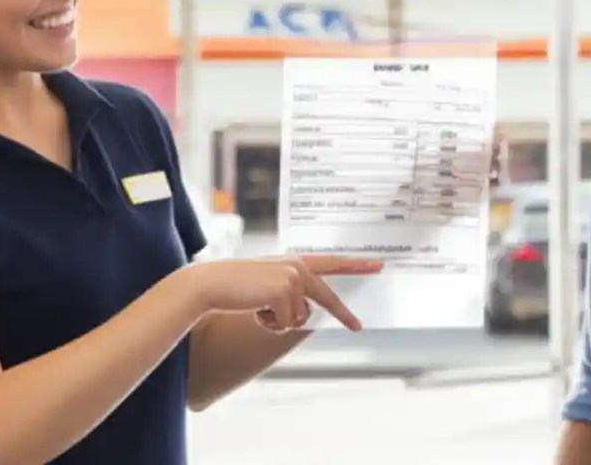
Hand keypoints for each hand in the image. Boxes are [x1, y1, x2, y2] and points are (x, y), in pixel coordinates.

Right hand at [188, 255, 383, 332]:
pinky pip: (287, 323)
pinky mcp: (285, 290)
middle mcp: (298, 266)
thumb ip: (290, 290)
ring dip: (280, 322)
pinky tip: (255, 310)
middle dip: (344, 315)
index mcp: (295, 262)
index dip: (356, 265)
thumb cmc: (236, 287)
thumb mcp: (268, 286)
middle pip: (327, 297)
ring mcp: (293, 277)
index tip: (378, 265)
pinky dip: (270, 324)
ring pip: (301, 318)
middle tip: (359, 327)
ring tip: (259, 308)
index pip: (332, 263)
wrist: (212, 284)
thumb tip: (306, 314)